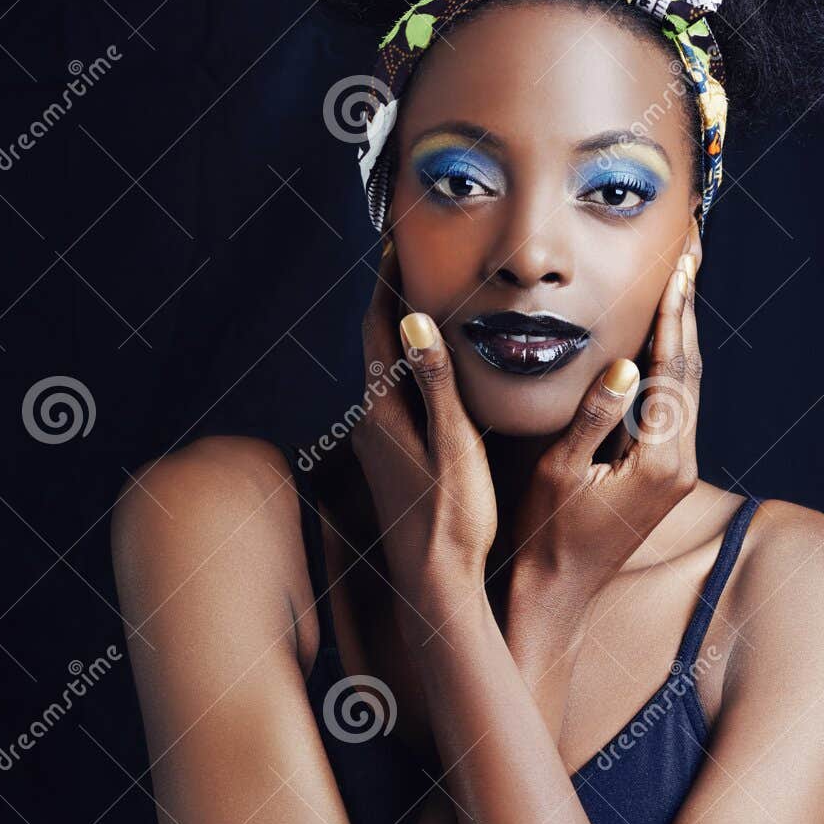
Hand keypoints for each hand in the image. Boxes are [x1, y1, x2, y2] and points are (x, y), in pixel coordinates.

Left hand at [349, 239, 497, 632]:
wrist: (437, 584)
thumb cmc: (451, 520)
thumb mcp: (453, 447)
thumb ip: (433, 384)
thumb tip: (412, 322)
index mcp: (383, 411)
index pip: (377, 327)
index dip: (386, 280)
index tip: (396, 238)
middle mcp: (371, 422)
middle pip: (377, 342)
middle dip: (392, 296)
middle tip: (410, 254)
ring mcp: (378, 443)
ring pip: (386, 370)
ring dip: (401, 332)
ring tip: (424, 296)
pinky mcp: (392, 460)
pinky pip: (397, 395)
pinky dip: (411, 367)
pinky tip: (431, 368)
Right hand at [506, 247, 701, 615]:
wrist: (554, 595)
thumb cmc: (543, 536)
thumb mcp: (558, 473)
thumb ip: (593, 417)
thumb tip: (625, 364)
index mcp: (660, 462)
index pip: (674, 371)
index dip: (676, 313)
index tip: (681, 263)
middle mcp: (680, 466)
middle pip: (691, 372)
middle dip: (688, 309)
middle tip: (691, 251)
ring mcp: (676, 474)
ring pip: (686, 389)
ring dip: (681, 333)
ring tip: (681, 279)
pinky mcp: (665, 478)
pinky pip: (672, 408)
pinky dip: (667, 366)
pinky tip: (659, 338)